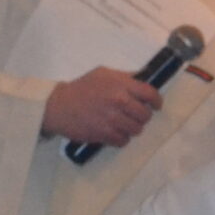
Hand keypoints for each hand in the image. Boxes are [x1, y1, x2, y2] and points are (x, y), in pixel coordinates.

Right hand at [40, 67, 162, 147]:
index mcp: (121, 85)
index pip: (150, 94)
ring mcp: (111, 119)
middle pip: (145, 115)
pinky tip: (115, 133)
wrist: (57, 105)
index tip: (156, 105)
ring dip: (133, 128)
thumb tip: (144, 79)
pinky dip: (121, 138)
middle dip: (143, 116)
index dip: (156, 101)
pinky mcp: (103, 134)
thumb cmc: (81, 87)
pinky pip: (123, 141)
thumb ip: (125, 77)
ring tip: (125, 124)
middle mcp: (119, 101)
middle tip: (137, 116)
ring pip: (136, 129)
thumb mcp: (103, 74)